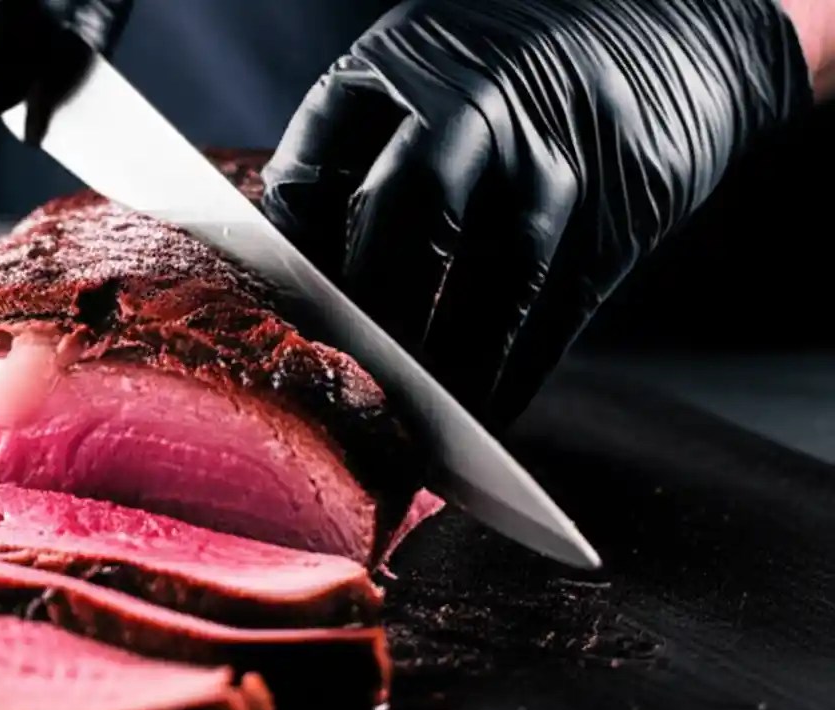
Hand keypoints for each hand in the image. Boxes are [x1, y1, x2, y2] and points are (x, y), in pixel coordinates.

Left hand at [261, 0, 812, 427]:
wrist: (659, 35)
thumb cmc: (494, 77)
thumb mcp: (405, 76)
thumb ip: (343, 156)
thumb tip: (287, 275)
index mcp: (405, 68)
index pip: (320, 169)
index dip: (290, 260)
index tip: (278, 332)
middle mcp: (485, 108)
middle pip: (412, 216)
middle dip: (370, 313)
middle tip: (341, 396)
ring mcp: (560, 162)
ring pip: (497, 283)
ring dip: (447, 373)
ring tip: (406, 440)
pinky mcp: (620, 219)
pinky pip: (555, 316)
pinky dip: (511, 378)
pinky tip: (476, 420)